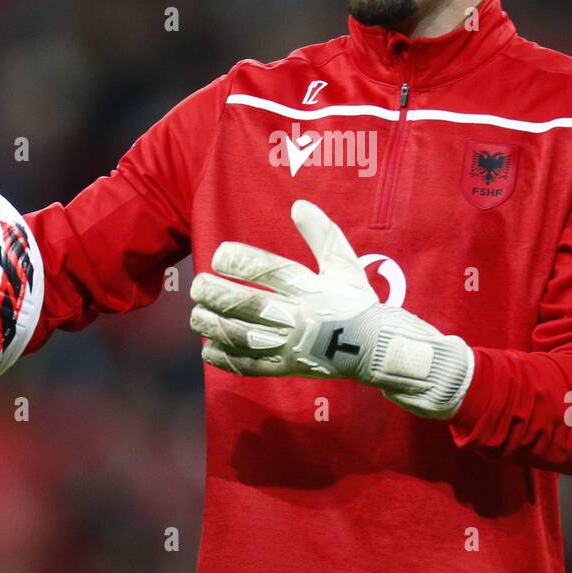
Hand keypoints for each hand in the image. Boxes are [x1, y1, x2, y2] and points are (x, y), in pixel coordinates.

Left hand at [189, 200, 473, 419]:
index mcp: (311, 288)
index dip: (241, 261)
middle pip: (248, 304)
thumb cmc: (356, 302)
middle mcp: (298, 316)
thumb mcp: (345, 264)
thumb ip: (322, 234)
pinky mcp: (286, 367)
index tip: (219, 255)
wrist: (374, 349)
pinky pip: (251, 366)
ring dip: (214, 326)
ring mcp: (291, 345)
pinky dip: (226, 359)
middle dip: (217, 294)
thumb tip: (298, 205)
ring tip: (197, 316)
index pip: (271, 270)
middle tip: (199, 286)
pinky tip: (208, 349)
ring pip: (243, 336)